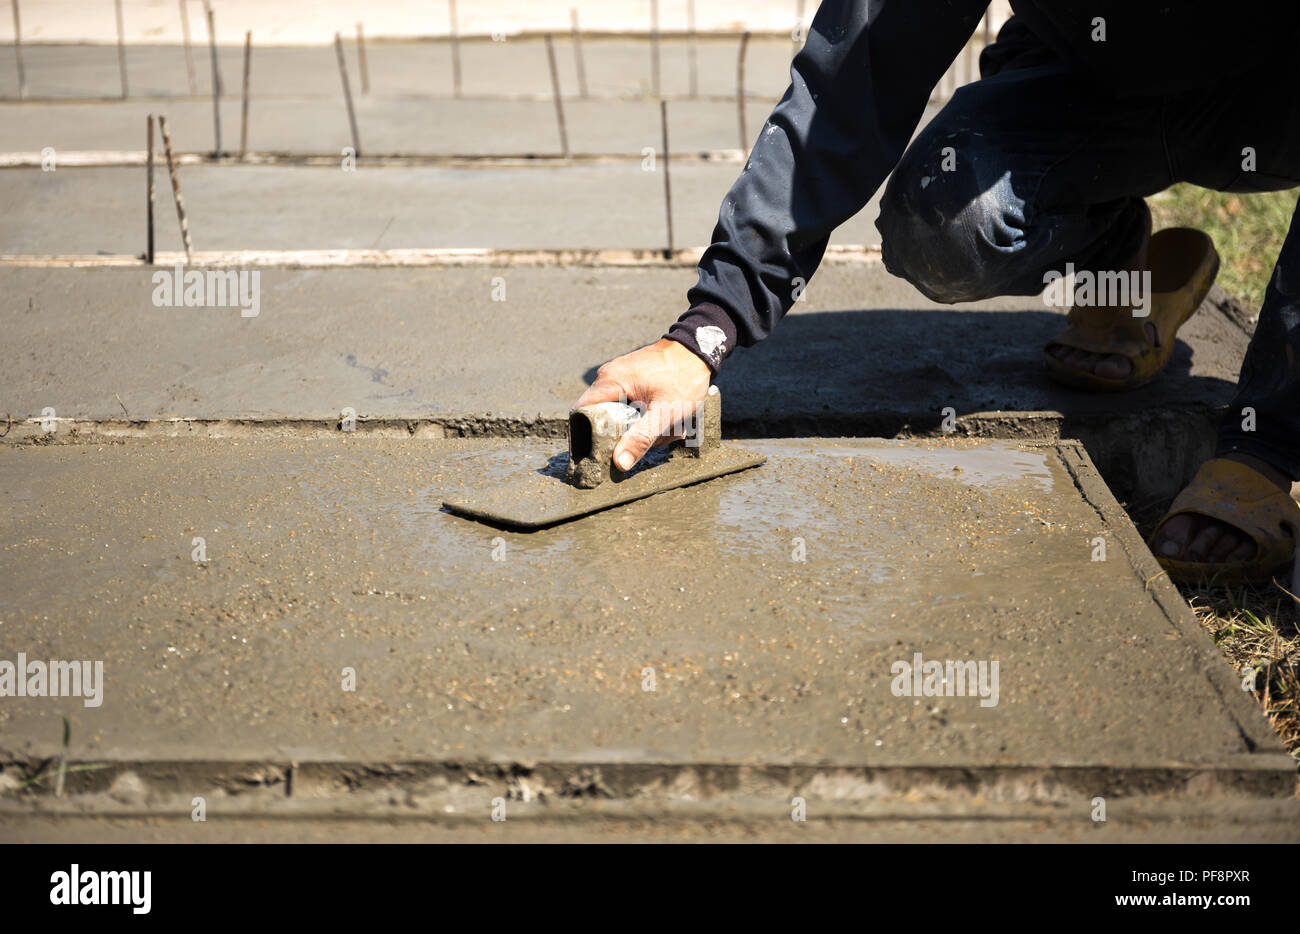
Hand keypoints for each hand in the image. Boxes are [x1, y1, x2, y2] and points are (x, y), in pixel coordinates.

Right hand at [574, 338, 711, 470]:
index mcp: (609, 381)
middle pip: (602, 416)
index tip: (606, 450)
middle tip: (653, 437)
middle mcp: (608, 376)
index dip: (589, 435)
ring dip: (641, 426)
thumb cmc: (684, 377)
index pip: (581, 413)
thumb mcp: (665, 412)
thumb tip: (619, 462)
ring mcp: (619, 377)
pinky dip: (646, 416)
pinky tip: (664, 417)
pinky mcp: (630, 380)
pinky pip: (629, 405)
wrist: (698, 351)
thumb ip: (641, 438)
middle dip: (626, 433)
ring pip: (618, 413)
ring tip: (666, 427)